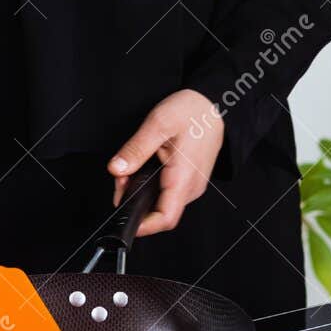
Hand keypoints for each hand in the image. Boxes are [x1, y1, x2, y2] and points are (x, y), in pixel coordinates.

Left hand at [107, 88, 224, 235]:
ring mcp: (192, 185)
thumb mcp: (158, 124)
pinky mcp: (190, 179)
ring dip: (143, 193)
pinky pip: (169, 193)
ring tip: (131, 171)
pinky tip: (145, 169)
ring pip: (164, 203)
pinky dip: (153, 186)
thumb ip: (135, 149)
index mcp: (183, 177)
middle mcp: (191, 187)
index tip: (124, 218)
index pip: (165, 219)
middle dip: (135, 202)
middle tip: (121, 180)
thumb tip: (117, 168)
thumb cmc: (192, 112)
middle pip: (160, 213)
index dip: (143, 226)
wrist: (214, 104)